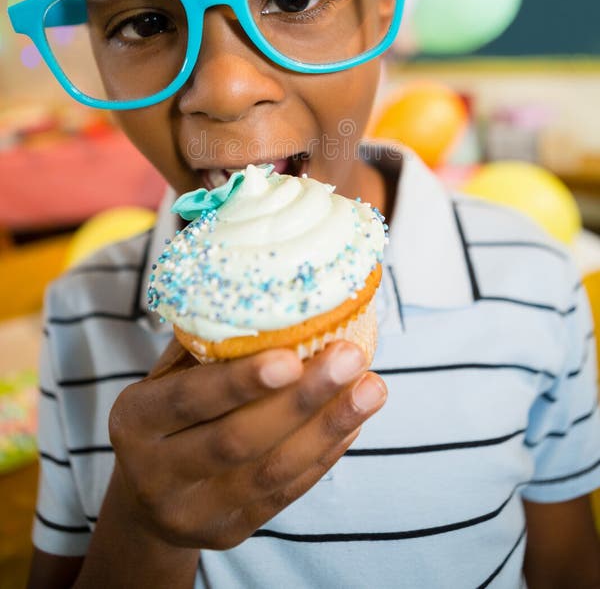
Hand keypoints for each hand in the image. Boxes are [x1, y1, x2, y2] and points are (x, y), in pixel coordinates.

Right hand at [108, 338, 386, 550]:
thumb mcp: (167, 377)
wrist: (146, 497)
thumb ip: (208, 347)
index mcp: (134, 421)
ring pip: (271, 472)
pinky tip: (354, 420)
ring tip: (372, 388)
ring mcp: (193, 511)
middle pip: (237, 439)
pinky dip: (325, 454)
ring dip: (329, 426)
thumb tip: (274, 293)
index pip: (188, 401)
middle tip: (349, 356)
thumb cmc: (168, 411)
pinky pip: (286, 493)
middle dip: (301, 398)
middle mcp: (155, 473)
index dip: (240, 381)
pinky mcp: (230, 531)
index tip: (292, 354)